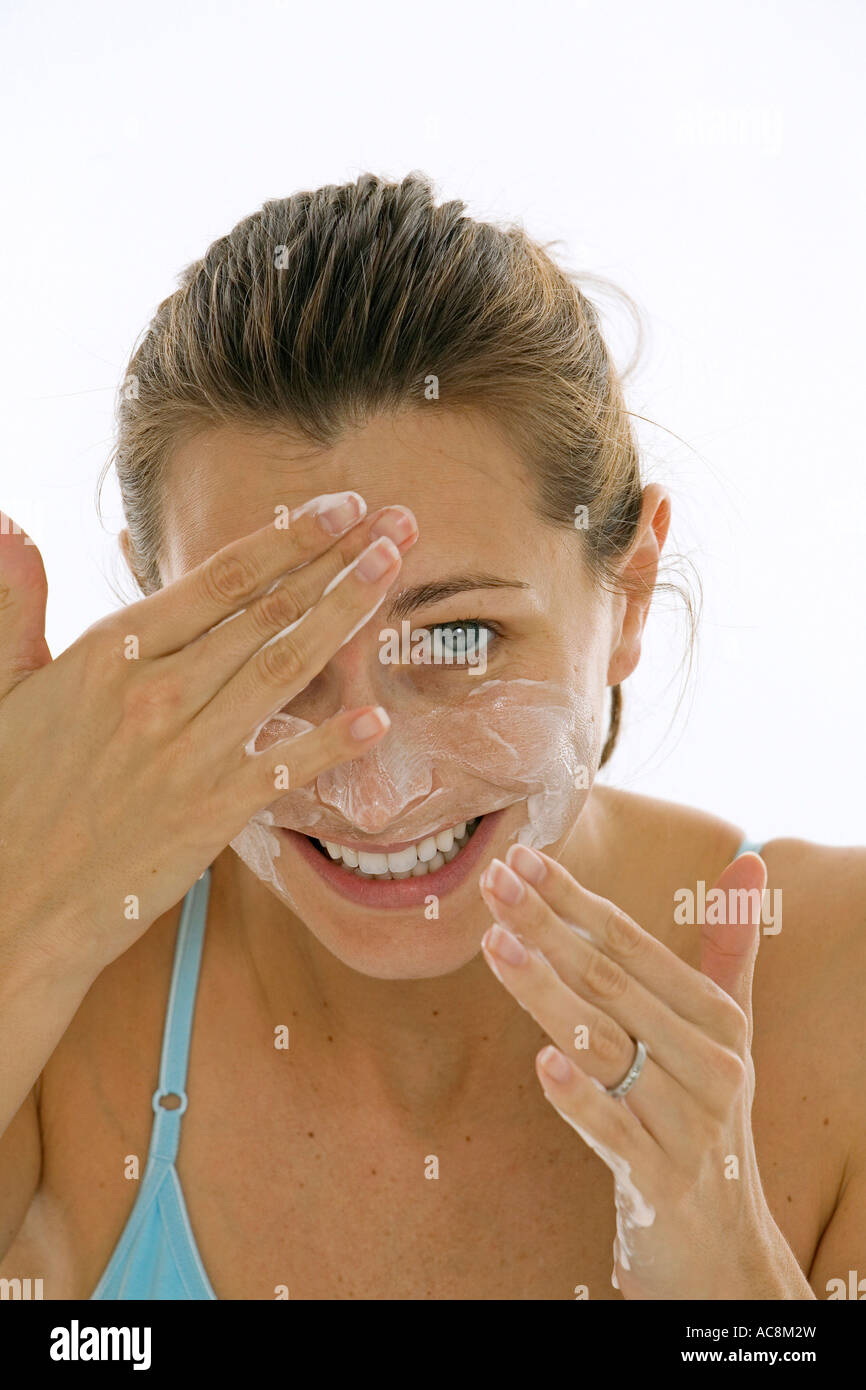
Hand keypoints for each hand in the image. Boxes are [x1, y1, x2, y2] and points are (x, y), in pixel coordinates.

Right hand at [0, 496, 415, 977]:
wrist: (7, 901)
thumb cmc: (5, 790)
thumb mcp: (1, 684)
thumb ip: (15, 603)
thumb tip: (9, 526)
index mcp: (113, 651)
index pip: (223, 579)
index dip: (292, 538)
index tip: (343, 508)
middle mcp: (158, 691)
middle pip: (269, 612)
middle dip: (340, 561)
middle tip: (399, 526)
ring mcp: (188, 752)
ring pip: (284, 668)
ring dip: (347, 616)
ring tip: (393, 572)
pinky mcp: (208, 814)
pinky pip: (283, 769)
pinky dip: (330, 743)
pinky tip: (375, 720)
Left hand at [478, 843, 813, 1298]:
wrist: (724, 1247)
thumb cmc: (707, 1116)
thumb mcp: (726, 1035)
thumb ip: (728, 950)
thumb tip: (745, 861)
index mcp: (717, 1021)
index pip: (633, 945)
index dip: (575, 899)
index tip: (521, 859)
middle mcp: (708, 1065)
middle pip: (610, 983)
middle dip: (546, 927)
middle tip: (493, 882)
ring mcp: (685, 1124)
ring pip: (603, 1045)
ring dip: (545, 992)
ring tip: (495, 945)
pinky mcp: (659, 1180)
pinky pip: (614, 1130)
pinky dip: (579, 1097)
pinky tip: (544, 1061)